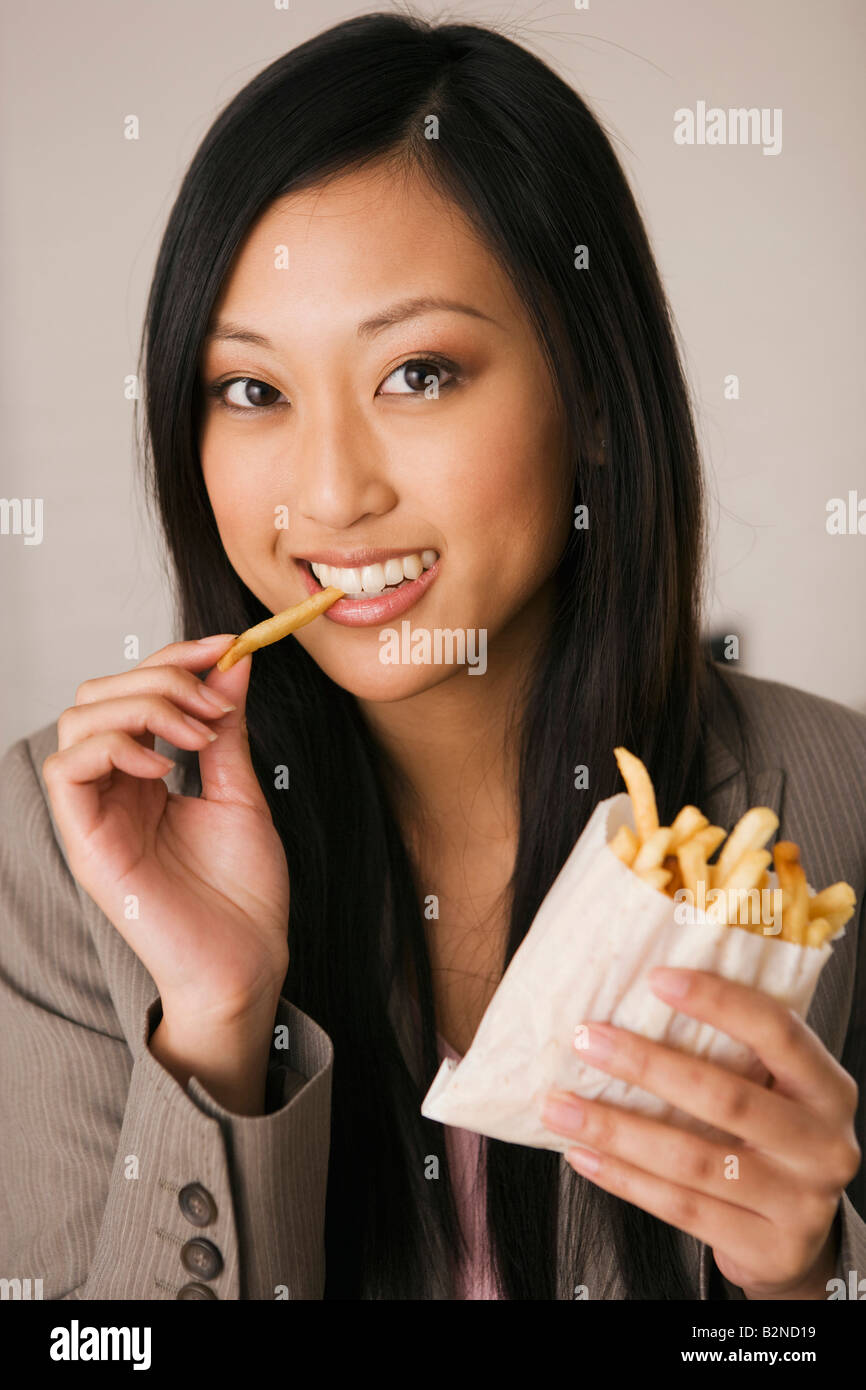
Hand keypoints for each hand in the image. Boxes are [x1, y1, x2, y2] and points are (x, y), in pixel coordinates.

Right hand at [42, 635, 289, 1030]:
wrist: (247, 962)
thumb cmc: (244, 894)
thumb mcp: (240, 791)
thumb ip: (226, 729)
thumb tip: (231, 662)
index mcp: (146, 775)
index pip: (135, 689)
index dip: (175, 656)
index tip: (227, 645)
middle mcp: (114, 789)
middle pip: (99, 693)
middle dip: (160, 675)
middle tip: (214, 704)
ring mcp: (96, 815)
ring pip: (78, 719)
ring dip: (142, 705)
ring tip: (197, 735)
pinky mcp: (86, 842)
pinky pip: (66, 769)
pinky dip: (113, 747)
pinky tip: (162, 766)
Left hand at [541, 968, 860, 1298]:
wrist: (796, 1239)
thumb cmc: (770, 1141)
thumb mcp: (774, 1092)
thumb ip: (733, 1053)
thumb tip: (640, 996)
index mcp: (827, 1089)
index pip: (778, 1032)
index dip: (718, 1003)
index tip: (656, 978)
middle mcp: (824, 1145)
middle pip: (724, 1098)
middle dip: (645, 1065)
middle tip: (585, 1040)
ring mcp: (799, 1203)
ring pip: (692, 1160)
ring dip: (615, 1129)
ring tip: (560, 1106)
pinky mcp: (767, 1248)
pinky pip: (681, 1208)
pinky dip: (624, 1179)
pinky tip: (583, 1156)